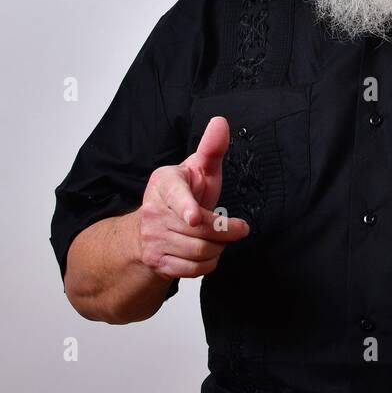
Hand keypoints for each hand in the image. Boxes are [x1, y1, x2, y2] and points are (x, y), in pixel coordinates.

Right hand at [135, 116, 250, 278]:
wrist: (152, 227)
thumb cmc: (184, 193)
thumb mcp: (198, 169)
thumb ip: (211, 148)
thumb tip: (221, 122)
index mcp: (164, 183)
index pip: (176, 196)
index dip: (186, 207)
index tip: (193, 217)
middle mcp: (153, 211)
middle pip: (200, 230)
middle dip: (227, 232)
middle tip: (239, 228)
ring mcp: (152, 238)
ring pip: (199, 251)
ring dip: (219, 248)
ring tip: (220, 238)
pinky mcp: (157, 261)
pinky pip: (192, 270)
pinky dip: (208, 264)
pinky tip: (209, 252)